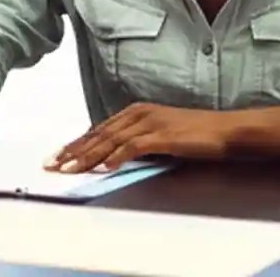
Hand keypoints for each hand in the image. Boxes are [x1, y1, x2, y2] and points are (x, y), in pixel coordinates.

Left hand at [46, 103, 236, 173]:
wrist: (227, 130)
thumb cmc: (197, 135)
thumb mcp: (161, 135)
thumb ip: (137, 142)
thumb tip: (112, 157)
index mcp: (137, 111)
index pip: (99, 129)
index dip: (76, 144)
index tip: (56, 157)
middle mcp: (140, 114)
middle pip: (99, 134)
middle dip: (73, 151)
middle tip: (52, 165)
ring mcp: (152, 123)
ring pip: (111, 140)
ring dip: (88, 156)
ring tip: (69, 169)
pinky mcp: (164, 136)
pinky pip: (134, 146)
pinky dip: (116, 157)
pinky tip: (103, 167)